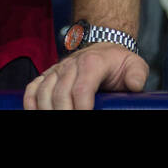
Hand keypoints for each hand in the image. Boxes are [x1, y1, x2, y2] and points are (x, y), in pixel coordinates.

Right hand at [24, 43, 148, 109]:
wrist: (102, 45)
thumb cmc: (118, 61)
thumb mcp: (134, 64)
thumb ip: (137, 74)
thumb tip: (134, 85)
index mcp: (92, 63)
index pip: (81, 89)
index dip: (81, 108)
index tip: (85, 116)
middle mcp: (70, 65)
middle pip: (60, 94)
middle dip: (64, 114)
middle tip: (70, 123)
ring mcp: (57, 70)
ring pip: (44, 92)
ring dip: (47, 110)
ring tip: (52, 120)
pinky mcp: (47, 75)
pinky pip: (32, 87)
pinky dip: (30, 102)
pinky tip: (34, 112)